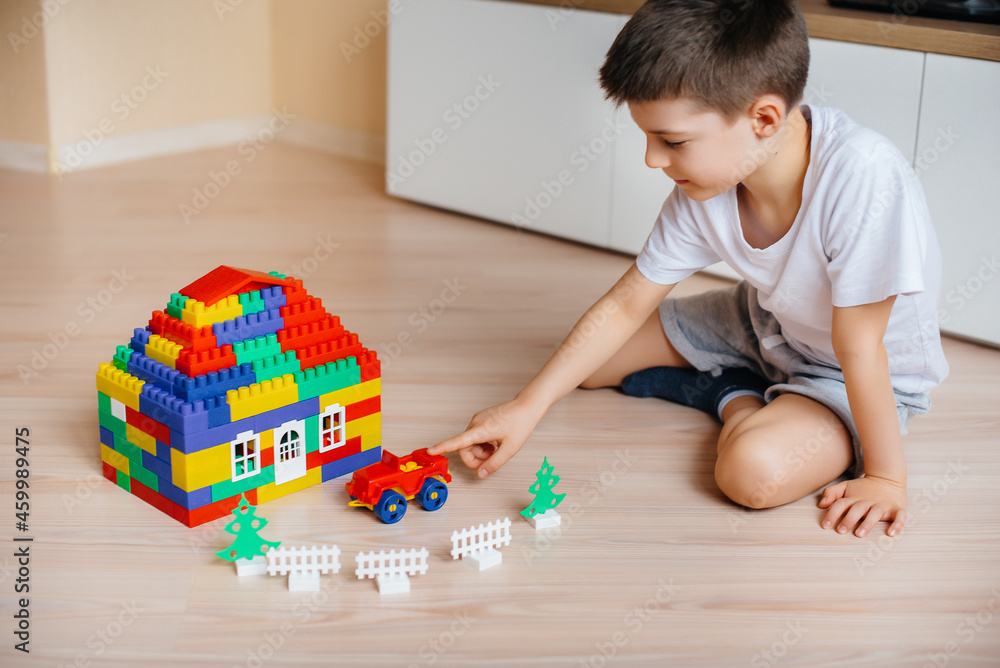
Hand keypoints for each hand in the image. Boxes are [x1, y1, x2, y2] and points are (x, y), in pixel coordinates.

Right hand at [428, 396, 543, 478]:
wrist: (526, 407)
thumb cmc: (520, 425)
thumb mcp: (510, 449)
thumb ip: (494, 464)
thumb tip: (480, 474)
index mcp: (480, 430)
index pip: (457, 441)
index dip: (443, 447)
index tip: (430, 451)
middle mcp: (475, 423)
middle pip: (464, 448)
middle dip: (475, 459)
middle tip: (490, 462)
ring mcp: (477, 420)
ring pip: (470, 444)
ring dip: (480, 452)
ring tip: (496, 449)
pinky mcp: (480, 420)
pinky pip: (475, 437)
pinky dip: (483, 444)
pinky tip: (495, 442)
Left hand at [818, 475, 906, 537]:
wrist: (888, 479)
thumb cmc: (863, 488)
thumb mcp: (845, 487)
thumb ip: (831, 493)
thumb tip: (821, 504)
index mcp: (854, 497)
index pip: (841, 504)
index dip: (832, 514)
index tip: (825, 526)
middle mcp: (868, 501)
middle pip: (857, 509)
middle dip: (849, 519)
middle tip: (841, 530)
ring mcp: (883, 505)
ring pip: (876, 513)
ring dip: (868, 524)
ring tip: (859, 534)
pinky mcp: (897, 508)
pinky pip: (900, 516)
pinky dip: (897, 524)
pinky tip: (891, 533)